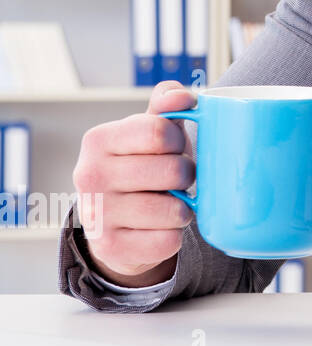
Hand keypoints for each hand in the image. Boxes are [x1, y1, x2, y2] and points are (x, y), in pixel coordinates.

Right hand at [71, 81, 196, 286]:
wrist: (117, 221)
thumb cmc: (142, 165)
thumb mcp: (149, 130)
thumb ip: (167, 104)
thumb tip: (183, 98)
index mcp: (99, 140)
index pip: (158, 132)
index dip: (179, 141)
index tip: (174, 148)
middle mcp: (89, 176)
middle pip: (172, 171)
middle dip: (187, 175)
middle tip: (178, 179)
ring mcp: (96, 214)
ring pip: (174, 209)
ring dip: (183, 208)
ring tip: (170, 203)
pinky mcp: (110, 248)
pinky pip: (168, 241)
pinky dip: (174, 235)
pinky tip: (160, 227)